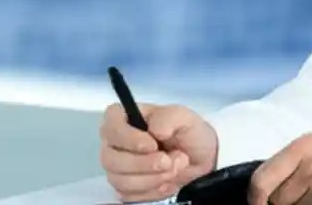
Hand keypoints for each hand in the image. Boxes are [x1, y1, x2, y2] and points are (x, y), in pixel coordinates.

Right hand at [98, 102, 218, 202]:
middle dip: (143, 164)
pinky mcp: (125, 188)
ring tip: (175, 169)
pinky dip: (153, 191)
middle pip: (110, 159)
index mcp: (123, 118)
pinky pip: (129, 195)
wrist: (200, 158)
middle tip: (168, 162)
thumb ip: (169, 118)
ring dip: (151, 178)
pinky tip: (168, 182)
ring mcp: (117, 168)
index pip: (111, 125)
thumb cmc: (187, 132)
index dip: (128, 138)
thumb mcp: (184, 117)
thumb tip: (155, 131)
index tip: (152, 145)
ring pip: (120, 180)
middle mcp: (114, 143)